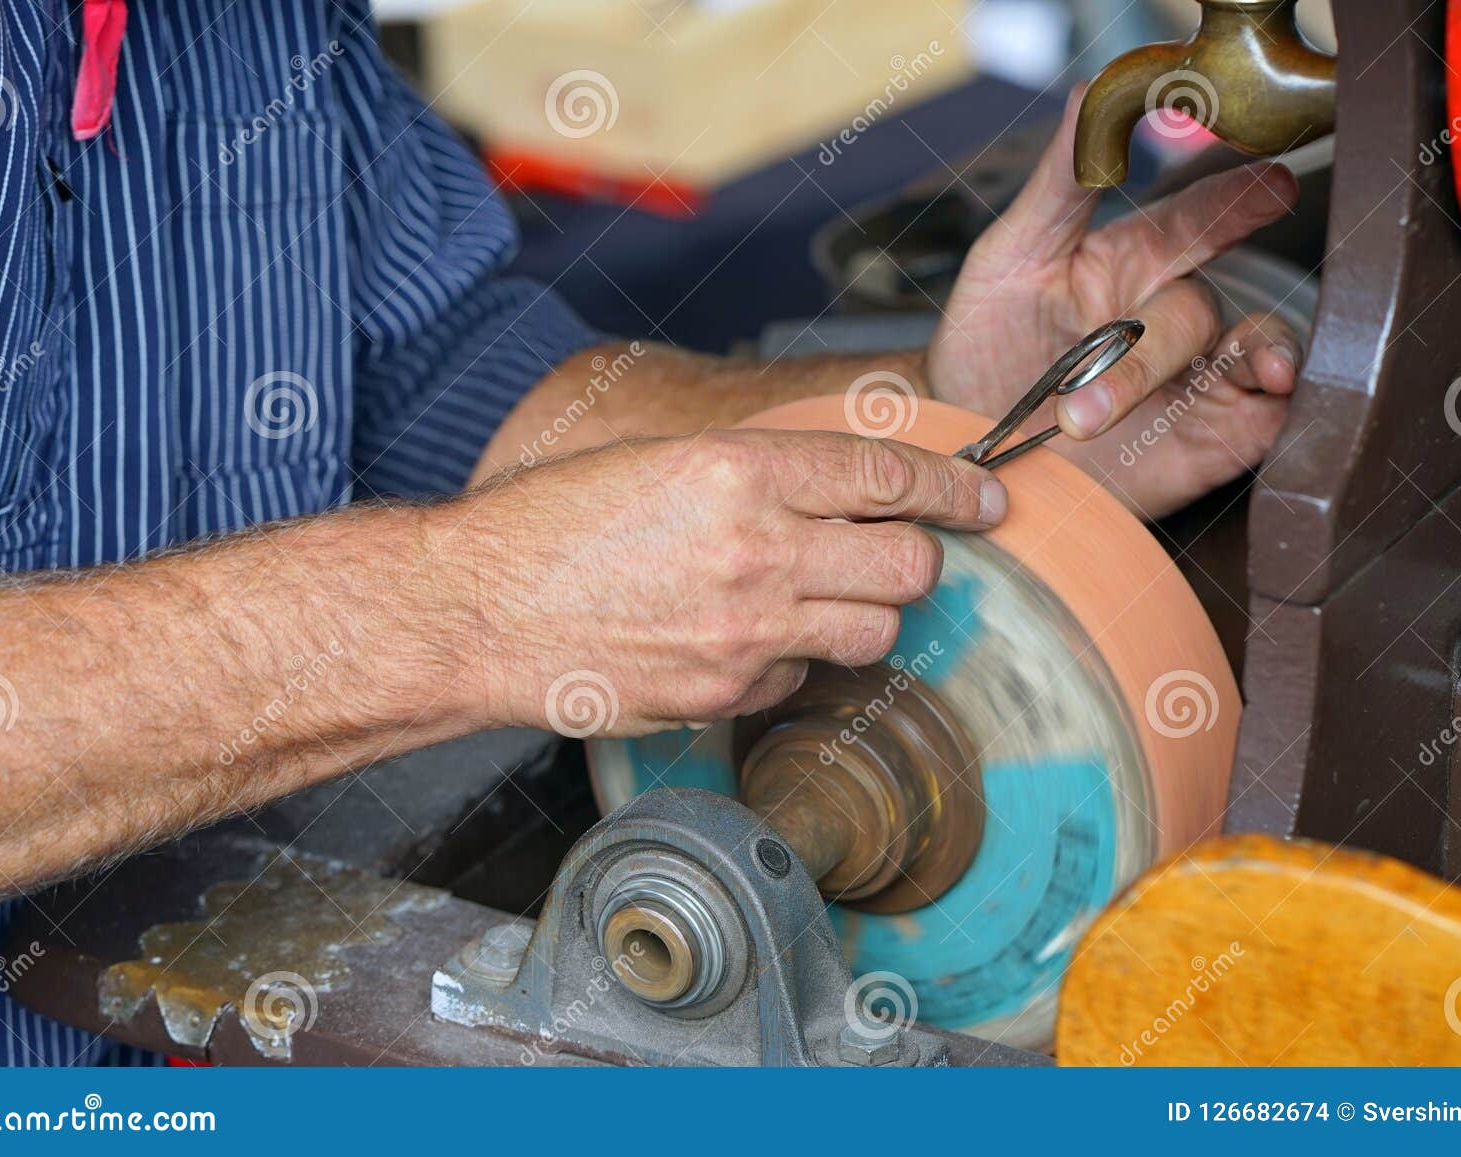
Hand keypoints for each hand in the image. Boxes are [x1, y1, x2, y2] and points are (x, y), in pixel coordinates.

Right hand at [468, 430, 1005, 734]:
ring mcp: (747, 631)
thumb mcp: (657, 459)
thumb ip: (755, 472)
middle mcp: (757, 549)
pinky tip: (743, 641)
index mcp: (739, 470)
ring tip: (818, 599)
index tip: (984, 495)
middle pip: (911, 563)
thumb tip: (837, 486)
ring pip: (876, 630)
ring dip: (866, 613)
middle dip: (922, 557)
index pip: (889, 471)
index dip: (954, 484)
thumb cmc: (551, 527)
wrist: (477, 610)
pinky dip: (792, 662)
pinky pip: (802, 679)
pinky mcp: (726, 694)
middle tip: (904, 553)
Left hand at [928, 88, 1302, 519]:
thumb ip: (1058, 183)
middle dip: (1148, 353)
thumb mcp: (1009, 256)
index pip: (1200, 218)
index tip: (1272, 187)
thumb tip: (1088, 95)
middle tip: (1082, 402)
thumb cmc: (985, 343)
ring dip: (1251, 360)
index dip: (1238, 200)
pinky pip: (1271, 418)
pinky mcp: (1213, 439)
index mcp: (1135, 260)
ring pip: (1256, 351)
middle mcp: (1172, 314)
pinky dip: (1283, 406)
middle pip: (1198, 308)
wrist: (968, 445)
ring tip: (1254, 374)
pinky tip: (1272, 398)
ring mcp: (1198, 377)